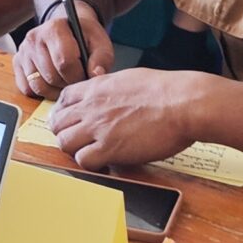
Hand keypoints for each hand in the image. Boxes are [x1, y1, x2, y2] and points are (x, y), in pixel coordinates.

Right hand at [11, 0, 111, 98]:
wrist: (68, 29)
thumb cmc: (84, 37)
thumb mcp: (100, 43)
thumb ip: (101, 59)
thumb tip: (95, 75)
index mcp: (54, 28)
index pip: (64, 62)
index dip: (78, 76)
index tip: (85, 75)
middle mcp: (34, 38)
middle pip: (51, 76)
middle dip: (68, 85)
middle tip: (76, 80)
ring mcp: (23, 51)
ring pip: (38, 86)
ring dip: (55, 91)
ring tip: (65, 82)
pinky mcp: (17, 63)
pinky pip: (27, 89)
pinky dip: (42, 92)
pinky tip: (53, 82)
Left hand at [45, 67, 202, 167]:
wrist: (183, 103)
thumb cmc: (166, 91)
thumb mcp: (129, 78)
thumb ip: (110, 86)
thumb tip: (106, 91)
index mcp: (96, 87)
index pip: (63, 100)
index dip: (65, 113)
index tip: (74, 121)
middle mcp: (91, 106)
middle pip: (58, 123)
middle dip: (67, 133)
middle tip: (81, 141)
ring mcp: (98, 127)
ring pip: (64, 143)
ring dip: (76, 150)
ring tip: (93, 152)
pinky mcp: (110, 148)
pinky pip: (83, 161)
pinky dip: (91, 164)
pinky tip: (105, 162)